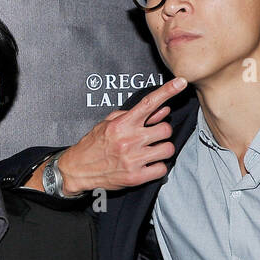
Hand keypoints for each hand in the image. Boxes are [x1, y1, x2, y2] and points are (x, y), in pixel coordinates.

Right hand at [27, 77, 187, 194]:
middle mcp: (129, 140)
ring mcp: (133, 159)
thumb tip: (162, 110)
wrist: (77, 169)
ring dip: (162, 149)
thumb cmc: (94, 145)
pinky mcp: (136, 177)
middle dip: (162, 133)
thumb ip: (135, 116)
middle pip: (165, 130)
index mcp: (122, 124)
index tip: (181, 82)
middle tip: (152, 137)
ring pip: (167, 149)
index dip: (167, 91)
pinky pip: (162, 169)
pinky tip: (148, 164)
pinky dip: (158, 166)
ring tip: (151, 151)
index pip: (149, 103)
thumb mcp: (110, 124)